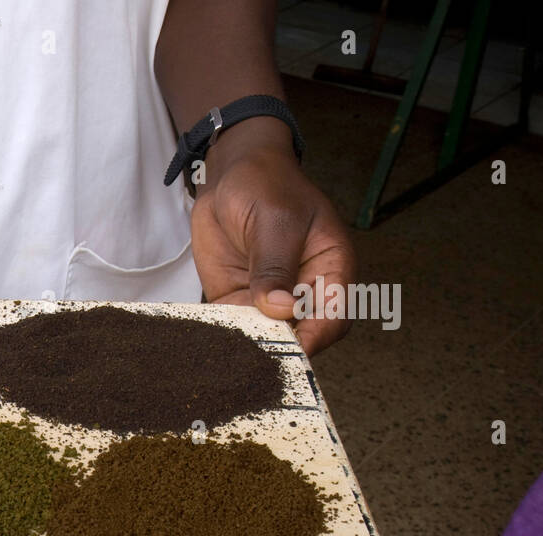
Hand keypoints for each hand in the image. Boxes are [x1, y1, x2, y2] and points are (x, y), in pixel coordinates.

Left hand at [190, 117, 356, 354]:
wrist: (229, 175)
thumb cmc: (265, 184)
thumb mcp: (274, 220)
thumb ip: (275, 265)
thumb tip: (281, 309)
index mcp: (330, 268)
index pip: (334, 318)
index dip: (316, 338)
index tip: (289, 347)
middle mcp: (303, 290)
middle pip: (301, 336)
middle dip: (279, 348)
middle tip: (252, 353)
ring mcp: (270, 298)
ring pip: (265, 336)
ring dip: (247, 345)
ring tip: (227, 348)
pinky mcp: (238, 300)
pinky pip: (234, 326)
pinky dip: (223, 335)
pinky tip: (208, 338)